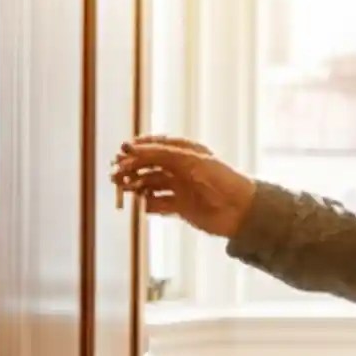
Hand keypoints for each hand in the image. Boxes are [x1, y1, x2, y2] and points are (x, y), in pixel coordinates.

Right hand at [110, 135, 256, 238]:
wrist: (240, 210)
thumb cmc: (219, 178)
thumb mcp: (188, 161)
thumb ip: (159, 154)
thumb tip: (130, 149)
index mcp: (185, 151)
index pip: (155, 146)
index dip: (137, 148)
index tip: (121, 153)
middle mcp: (180, 168)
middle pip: (149, 166)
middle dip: (132, 169)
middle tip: (115, 174)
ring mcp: (179, 187)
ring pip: (150, 184)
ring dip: (136, 186)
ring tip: (123, 189)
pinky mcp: (180, 207)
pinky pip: (157, 204)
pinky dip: (147, 204)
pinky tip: (141, 205)